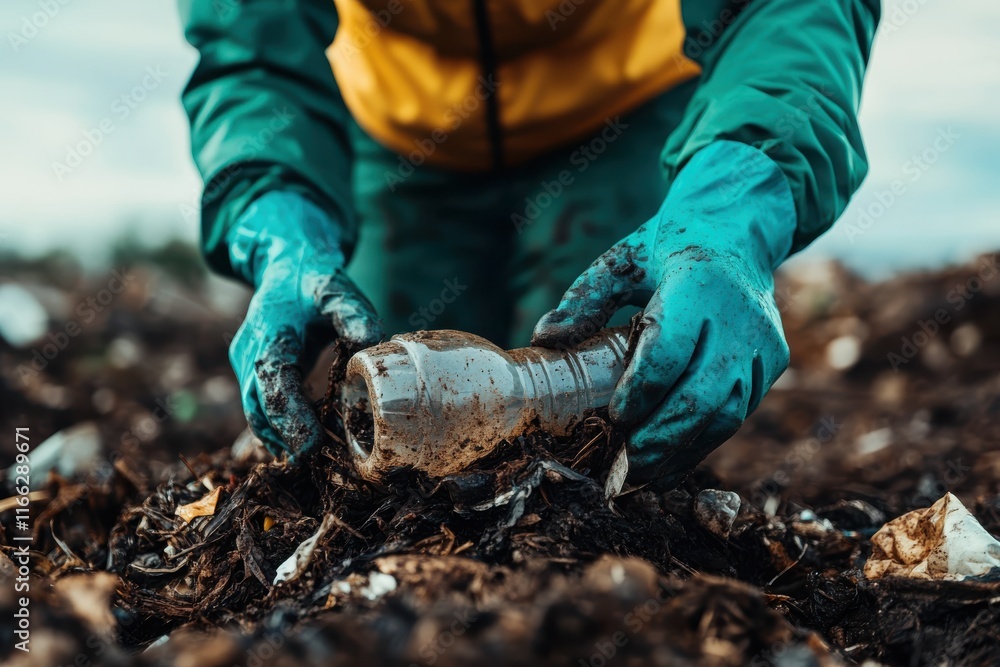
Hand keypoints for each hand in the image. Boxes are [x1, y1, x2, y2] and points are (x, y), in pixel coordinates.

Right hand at [227, 192, 382, 456]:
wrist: (286, 266)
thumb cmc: (314, 281)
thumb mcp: (337, 289)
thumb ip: (354, 313)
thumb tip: (373, 344)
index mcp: (269, 333)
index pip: (273, 384)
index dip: (289, 418)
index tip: (309, 447)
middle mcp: (249, 354)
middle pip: (258, 408)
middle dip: (284, 439)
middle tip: (314, 466)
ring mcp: (246, 366)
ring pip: (256, 414)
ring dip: (280, 440)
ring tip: (312, 463)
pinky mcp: (254, 376)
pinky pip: (262, 410)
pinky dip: (280, 429)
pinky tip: (304, 447)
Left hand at [532, 141, 796, 487]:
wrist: (736, 234)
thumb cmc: (666, 250)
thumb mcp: (621, 261)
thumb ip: (583, 300)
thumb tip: (542, 339)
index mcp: (699, 285)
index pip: (671, 351)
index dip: (643, 390)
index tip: (615, 419)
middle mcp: (739, 318)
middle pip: (702, 394)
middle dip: (661, 437)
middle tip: (622, 466)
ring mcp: (763, 344)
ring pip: (725, 413)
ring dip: (683, 450)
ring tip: (642, 475)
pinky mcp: (772, 363)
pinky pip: (737, 414)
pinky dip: (702, 443)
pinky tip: (670, 463)